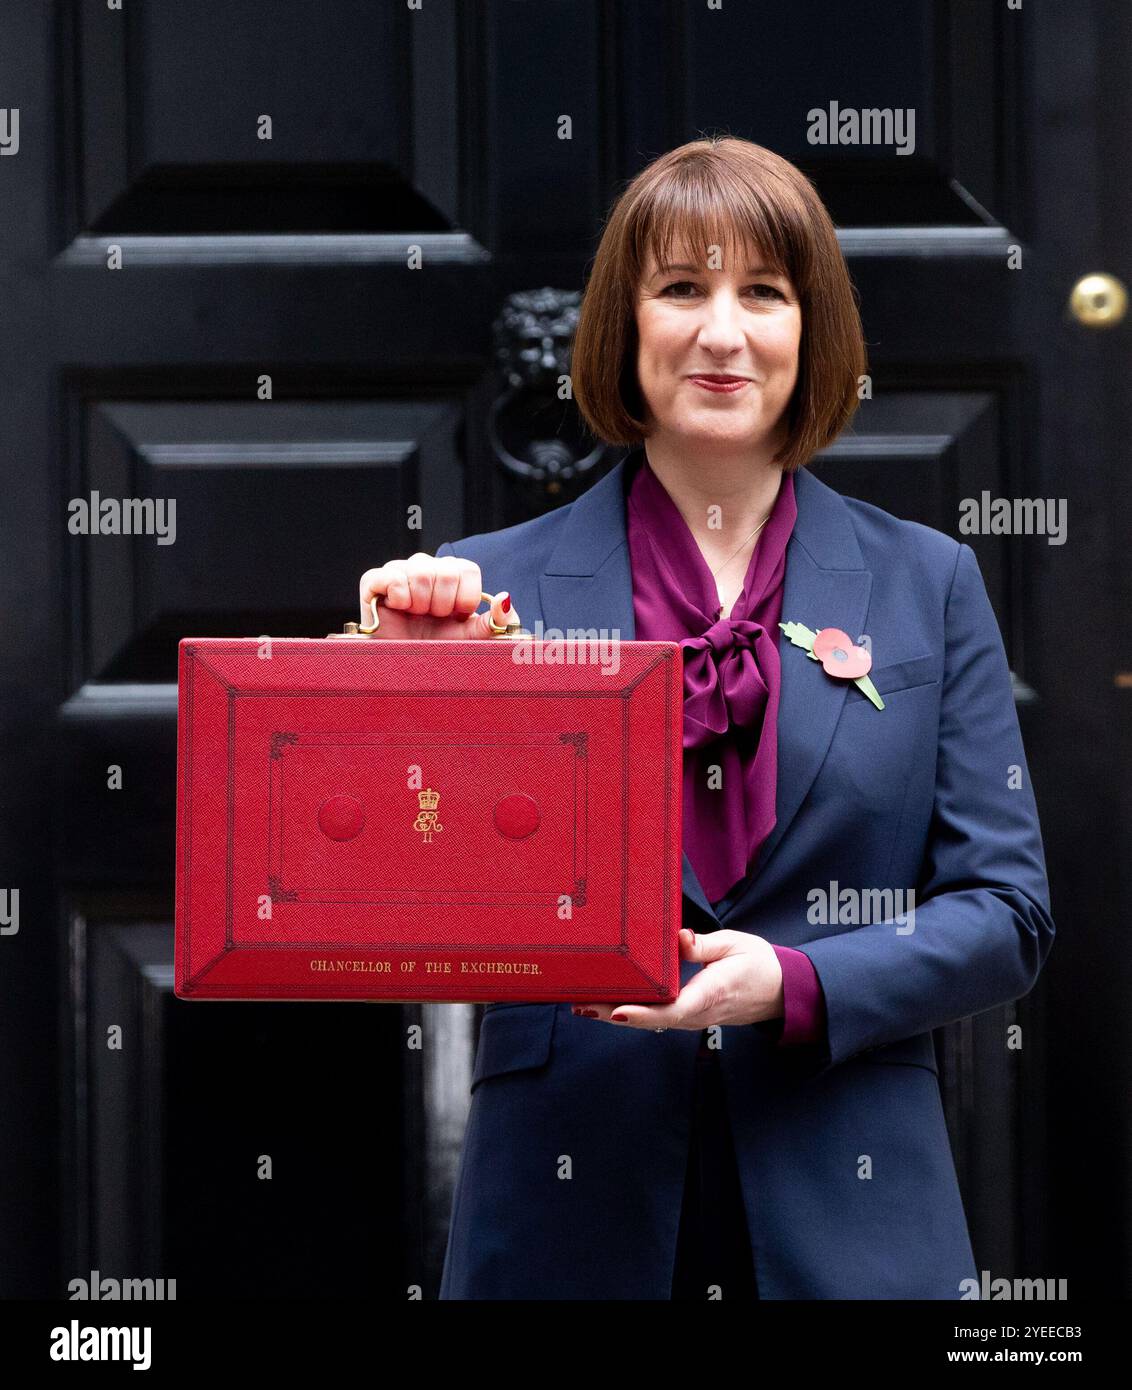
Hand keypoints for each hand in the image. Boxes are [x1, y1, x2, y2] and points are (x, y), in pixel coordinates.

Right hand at [358, 554, 519, 640]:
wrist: (405, 674)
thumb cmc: (439, 654)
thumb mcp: (475, 640)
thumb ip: (497, 622)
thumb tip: (505, 598)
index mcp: (452, 578)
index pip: (467, 569)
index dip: (466, 597)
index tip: (458, 617)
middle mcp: (426, 569)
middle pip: (446, 570)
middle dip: (444, 604)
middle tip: (433, 620)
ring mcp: (399, 573)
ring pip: (421, 571)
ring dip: (422, 603)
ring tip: (415, 618)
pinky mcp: (372, 582)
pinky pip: (391, 576)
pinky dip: (400, 597)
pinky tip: (399, 610)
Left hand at [571, 928, 784, 1029]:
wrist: (779, 991)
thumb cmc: (757, 964)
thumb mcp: (735, 945)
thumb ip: (704, 945)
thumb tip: (679, 939)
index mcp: (711, 993)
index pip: (673, 1009)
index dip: (644, 1013)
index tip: (617, 1012)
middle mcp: (697, 1012)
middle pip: (650, 1019)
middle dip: (613, 1014)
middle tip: (579, 1005)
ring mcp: (692, 1018)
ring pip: (649, 1020)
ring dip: (616, 1014)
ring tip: (582, 1004)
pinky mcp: (688, 1015)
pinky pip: (656, 1016)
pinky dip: (630, 1011)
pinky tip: (607, 1003)